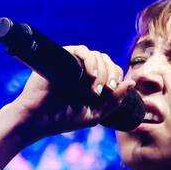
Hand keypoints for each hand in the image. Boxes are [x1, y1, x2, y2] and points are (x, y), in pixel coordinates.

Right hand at [8, 45, 137, 141]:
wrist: (38, 119)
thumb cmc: (63, 119)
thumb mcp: (95, 114)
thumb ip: (114, 101)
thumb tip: (132, 83)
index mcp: (92, 82)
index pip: (113, 70)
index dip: (118, 78)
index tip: (114, 92)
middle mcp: (84, 70)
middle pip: (108, 61)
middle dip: (112, 75)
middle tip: (106, 91)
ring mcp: (73, 63)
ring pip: (97, 55)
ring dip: (103, 71)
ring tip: (95, 90)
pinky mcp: (62, 57)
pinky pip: (81, 50)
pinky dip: (90, 60)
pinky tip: (91, 76)